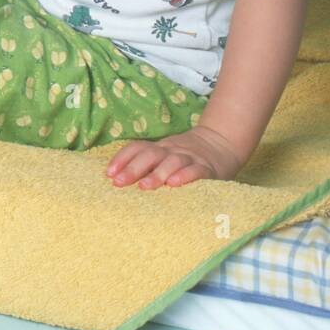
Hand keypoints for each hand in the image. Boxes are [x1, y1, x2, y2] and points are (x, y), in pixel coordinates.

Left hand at [105, 124, 244, 188]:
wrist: (221, 143)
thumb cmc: (186, 156)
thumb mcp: (166, 154)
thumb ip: (148, 163)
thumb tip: (117, 177)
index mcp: (160, 148)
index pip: (138, 147)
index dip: (122, 158)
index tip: (108, 174)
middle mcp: (172, 150)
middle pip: (150, 155)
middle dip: (133, 168)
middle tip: (119, 183)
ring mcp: (190, 158)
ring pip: (172, 161)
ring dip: (157, 173)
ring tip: (145, 187)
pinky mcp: (207, 168)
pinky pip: (196, 170)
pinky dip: (185, 176)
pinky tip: (175, 184)